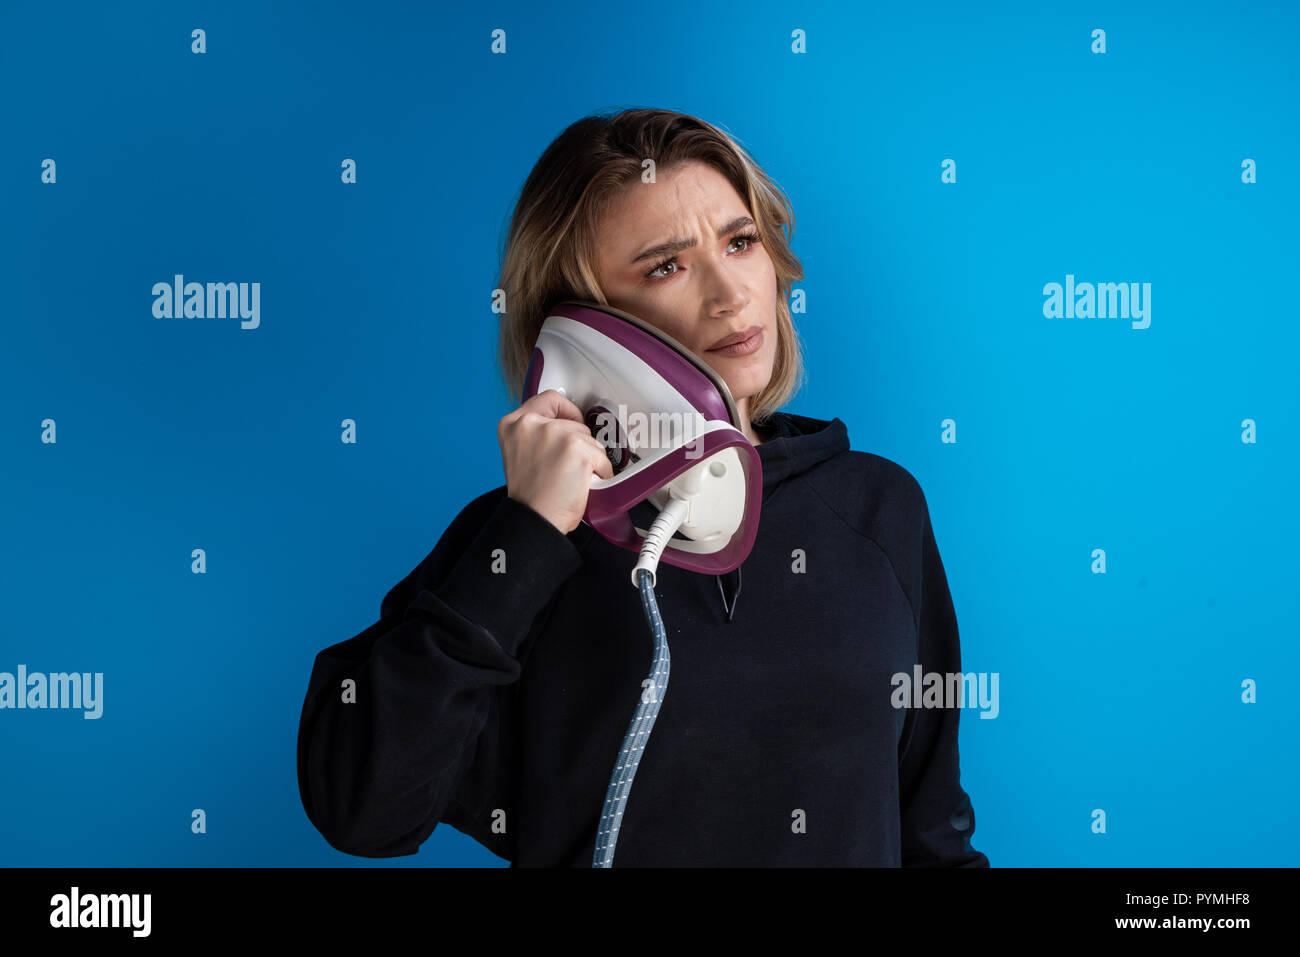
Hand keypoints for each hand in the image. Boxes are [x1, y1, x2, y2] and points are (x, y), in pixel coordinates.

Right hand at [498, 389, 614, 534]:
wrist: (534, 520)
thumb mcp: (521, 454)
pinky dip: (601, 473)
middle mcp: (532, 424)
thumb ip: (538, 435)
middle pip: (575, 422)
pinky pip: (602, 458)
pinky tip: (583, 485)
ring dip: (589, 459)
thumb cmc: (531, 497)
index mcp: (514, 424)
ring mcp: (555, 434)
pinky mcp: (577, 449)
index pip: (549, 399)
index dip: (567, 412)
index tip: (573, 424)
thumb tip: (566, 428)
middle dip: (579, 444)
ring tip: (571, 479)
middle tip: (567, 467)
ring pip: (590, 439)